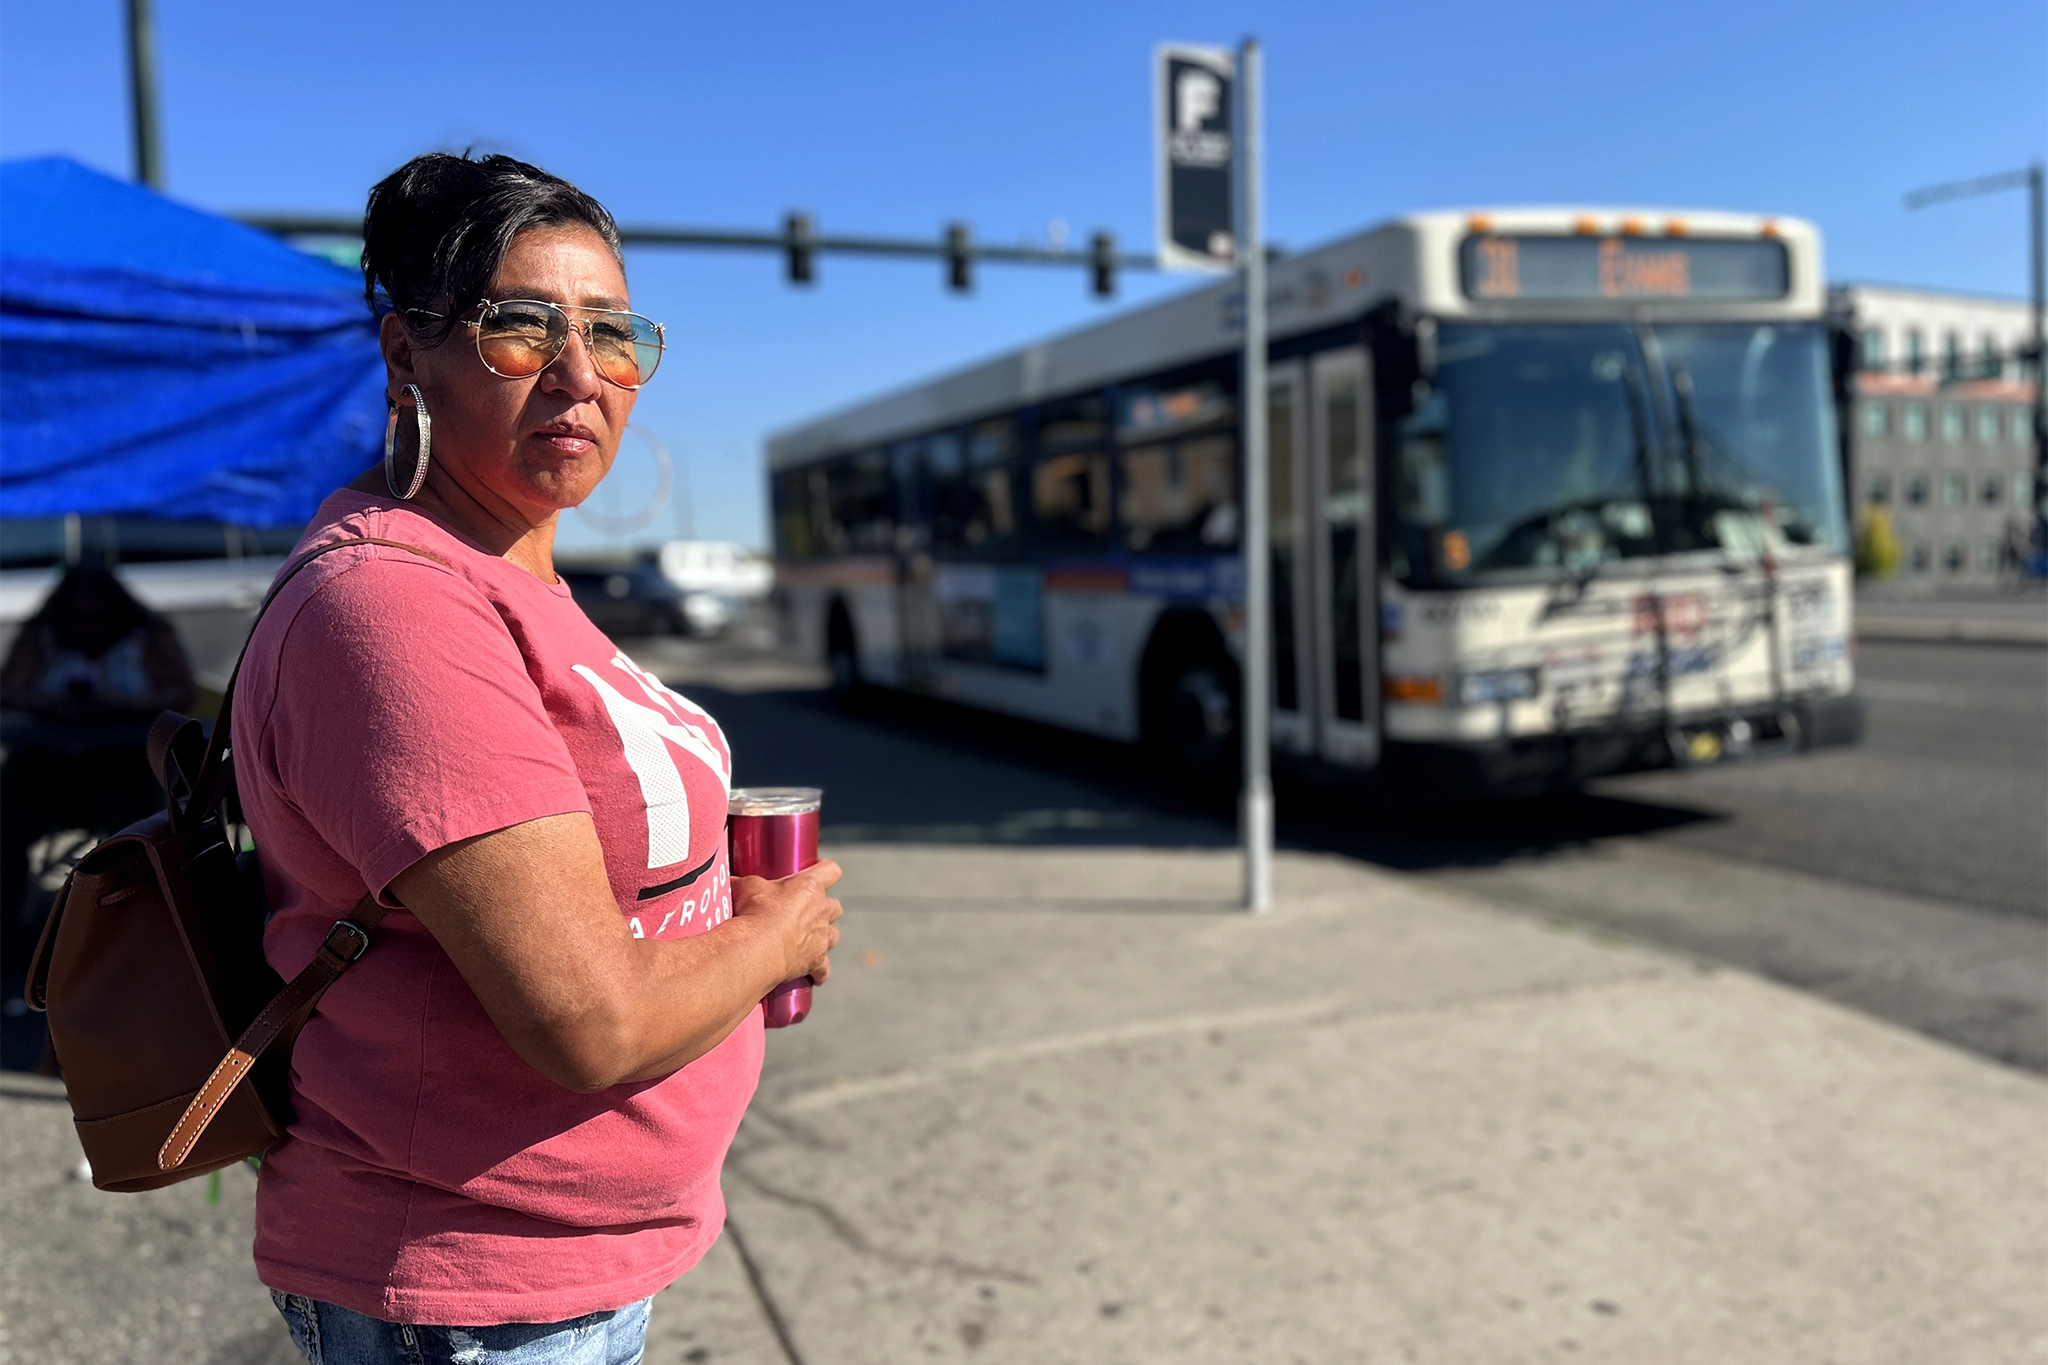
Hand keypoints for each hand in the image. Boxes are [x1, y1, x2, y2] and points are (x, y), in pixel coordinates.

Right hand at [731, 859, 842, 985]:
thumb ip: (745, 883)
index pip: (830, 870)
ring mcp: (821, 937)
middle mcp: (821, 910)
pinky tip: (812, 975)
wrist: (756, 948)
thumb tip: (732, 882)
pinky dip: (819, 971)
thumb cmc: (754, 913)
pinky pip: (823, 968)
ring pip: (833, 934)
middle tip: (804, 910)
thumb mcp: (746, 887)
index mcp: (809, 886)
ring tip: (808, 939)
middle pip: (834, 906)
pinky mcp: (816, 960)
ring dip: (823, 936)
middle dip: (823, 908)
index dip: (825, 870)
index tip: (818, 872)